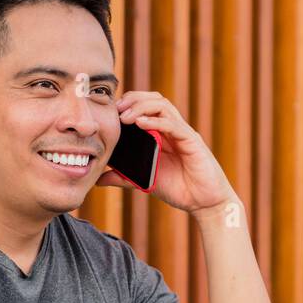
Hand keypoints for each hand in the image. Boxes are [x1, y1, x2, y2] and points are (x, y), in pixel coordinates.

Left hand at [96, 91, 237, 216]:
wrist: (204, 203)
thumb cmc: (179, 189)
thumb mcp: (144, 181)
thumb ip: (123, 177)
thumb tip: (98, 179)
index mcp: (161, 133)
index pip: (145, 106)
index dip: (127, 103)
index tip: (108, 112)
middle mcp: (172, 128)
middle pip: (154, 99)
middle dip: (133, 99)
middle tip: (114, 110)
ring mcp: (182, 133)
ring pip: (163, 106)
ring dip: (141, 107)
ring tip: (124, 116)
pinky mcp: (192, 141)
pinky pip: (174, 125)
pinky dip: (156, 121)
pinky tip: (141, 124)